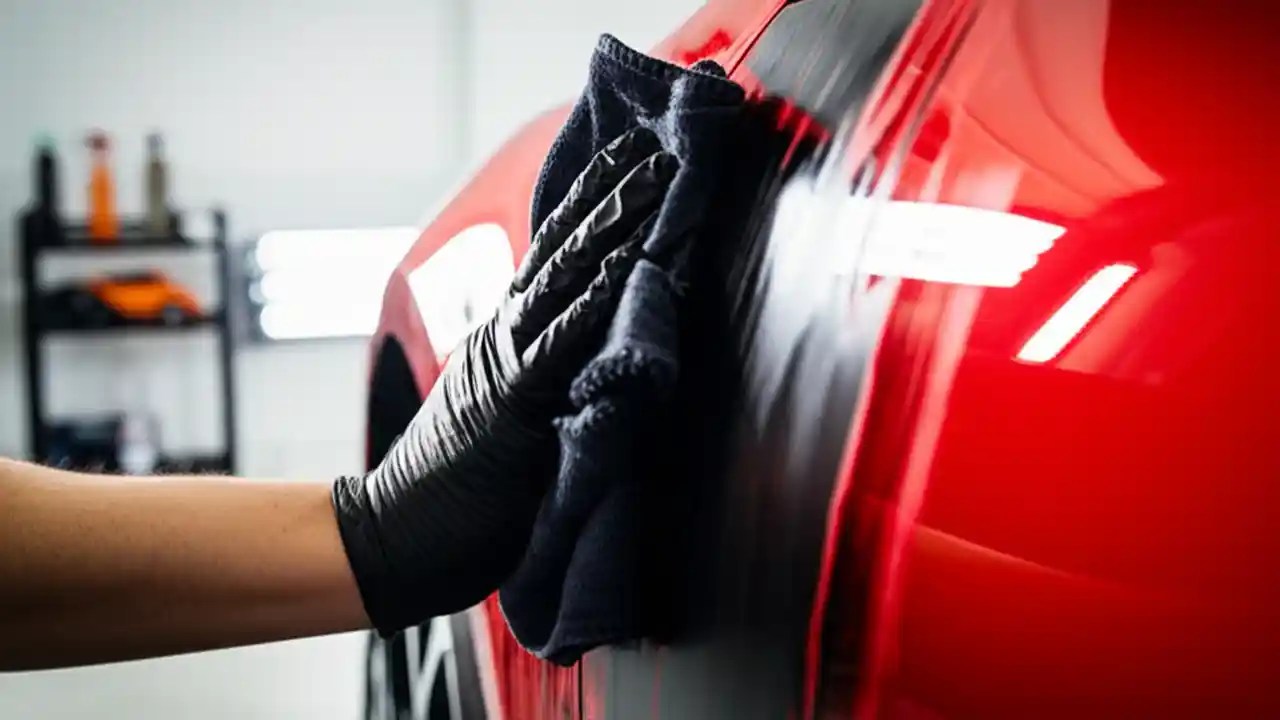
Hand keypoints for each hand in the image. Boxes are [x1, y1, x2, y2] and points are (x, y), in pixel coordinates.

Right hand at [333, 129, 675, 633]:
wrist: (392, 539)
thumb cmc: (452, 492)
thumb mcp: (507, 422)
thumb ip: (543, 384)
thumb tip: (594, 362)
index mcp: (507, 340)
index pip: (555, 259)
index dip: (592, 208)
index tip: (628, 163)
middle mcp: (505, 338)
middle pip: (563, 252)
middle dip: (612, 198)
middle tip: (655, 149)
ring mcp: (504, 369)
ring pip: (564, 284)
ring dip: (611, 231)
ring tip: (651, 183)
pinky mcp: (510, 413)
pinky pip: (554, 352)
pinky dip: (587, 310)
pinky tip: (617, 273)